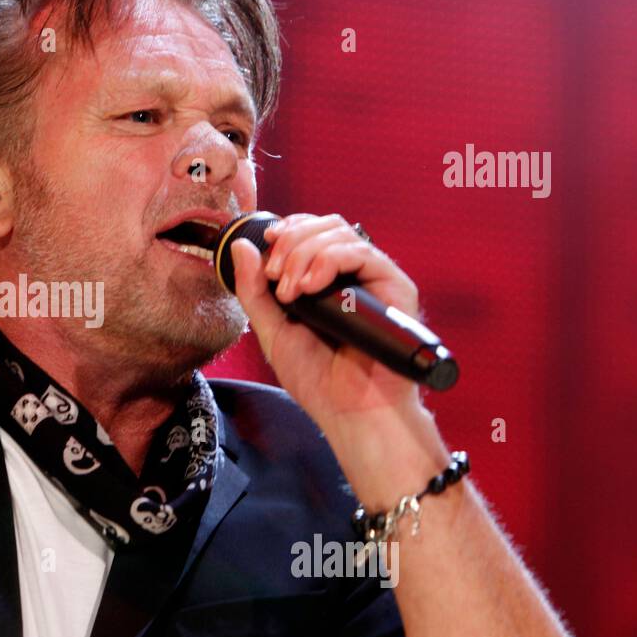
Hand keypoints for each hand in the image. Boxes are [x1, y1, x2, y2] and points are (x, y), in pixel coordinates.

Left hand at [229, 213, 424, 435]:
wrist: (350, 412)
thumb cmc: (318, 380)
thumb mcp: (273, 331)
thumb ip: (255, 291)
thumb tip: (241, 246)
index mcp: (329, 281)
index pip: (313, 231)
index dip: (290, 228)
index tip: (268, 243)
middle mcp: (354, 275)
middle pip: (326, 225)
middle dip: (292, 242)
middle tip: (275, 277)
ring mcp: (375, 280)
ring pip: (341, 234)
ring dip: (304, 254)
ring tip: (290, 293)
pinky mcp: (395, 288)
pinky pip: (363, 253)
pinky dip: (329, 261)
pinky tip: (310, 288)